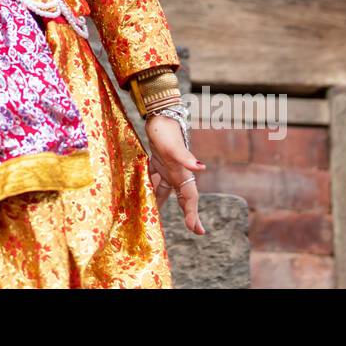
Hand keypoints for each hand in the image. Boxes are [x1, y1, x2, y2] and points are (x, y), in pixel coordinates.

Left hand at [146, 113, 206, 234]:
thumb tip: (201, 168)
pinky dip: (151, 190)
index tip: (198, 231)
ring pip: (168, 191)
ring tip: (157, 219)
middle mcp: (178, 173)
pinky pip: (155, 181)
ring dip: (164, 203)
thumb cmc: (166, 130)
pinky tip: (143, 197)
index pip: (190, 197)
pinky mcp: (158, 163)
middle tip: (196, 230)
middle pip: (184, 198)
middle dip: (189, 214)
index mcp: (183, 172)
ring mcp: (168, 168)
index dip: (194, 214)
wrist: (159, 115)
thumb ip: (186, 158)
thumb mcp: (174, 146)